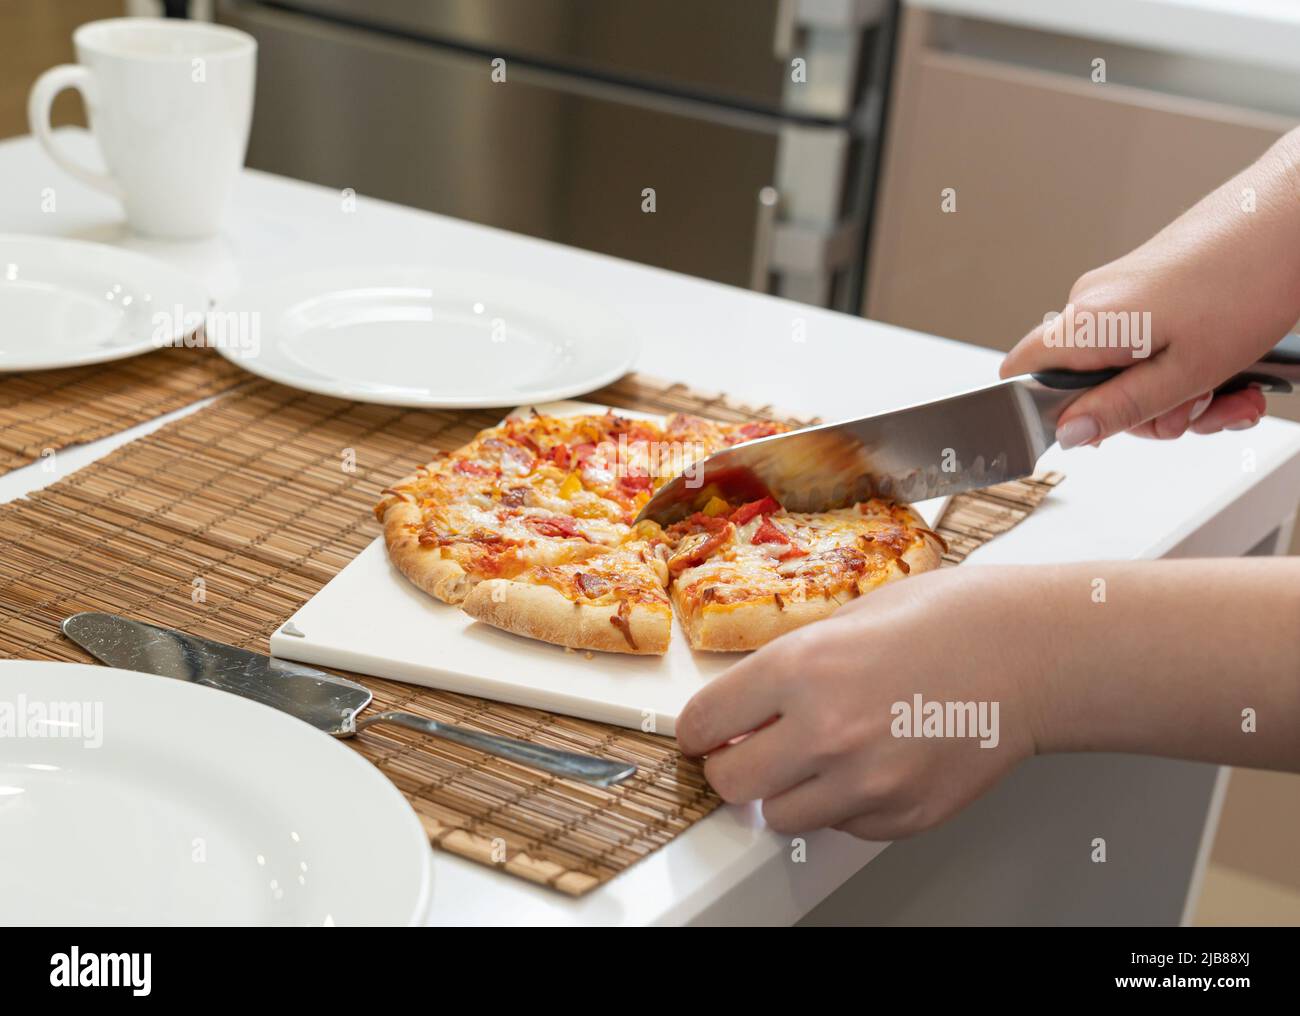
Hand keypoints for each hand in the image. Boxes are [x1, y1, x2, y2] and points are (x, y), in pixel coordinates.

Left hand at [676, 567, 1042, 839]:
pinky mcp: (902, 815)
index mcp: (802, 668)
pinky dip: (844, 804)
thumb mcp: (846, 619)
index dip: (696, 729)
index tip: (702, 732)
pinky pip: (843, 826)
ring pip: (782, 816)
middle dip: (731, 766)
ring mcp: (866, 782)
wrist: (1029, 655)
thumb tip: (749, 704)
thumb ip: (789, 667)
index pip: (705, 722)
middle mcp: (826, 730)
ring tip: (820, 757)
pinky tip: (871, 764)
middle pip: (731, 781)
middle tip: (748, 750)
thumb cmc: (948, 622)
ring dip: (787, 791)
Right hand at [1000, 130, 1299, 447]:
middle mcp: (1093, 304)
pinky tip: (1231, 377)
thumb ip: (1120, 409)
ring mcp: (1121, 296)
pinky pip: (1151, 350)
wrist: (1292, 215)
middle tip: (1195, 415)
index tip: (1093, 434)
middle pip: (1087, 389)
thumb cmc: (1248, 279)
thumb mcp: (1186, 372)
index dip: (1042, 414)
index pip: (1021, 374)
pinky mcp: (1149, 291)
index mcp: (1088, 322)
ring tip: (1231, 396)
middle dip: (1144, 415)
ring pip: (1128, 374)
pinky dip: (1189, 370)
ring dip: (1181, 398)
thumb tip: (1069, 434)